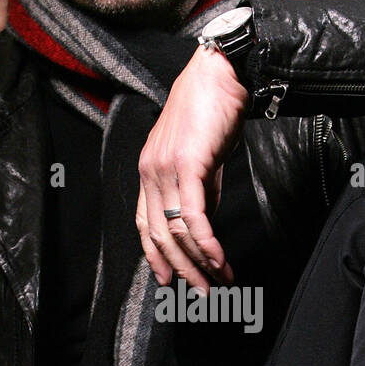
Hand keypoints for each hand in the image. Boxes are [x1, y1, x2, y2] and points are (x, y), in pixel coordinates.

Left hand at [136, 45, 248, 291]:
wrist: (221, 73)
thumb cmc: (213, 109)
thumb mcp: (200, 156)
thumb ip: (198, 188)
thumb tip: (203, 219)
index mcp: (148, 170)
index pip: (142, 223)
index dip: (154, 256)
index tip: (169, 280)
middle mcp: (150, 171)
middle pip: (157, 235)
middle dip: (180, 270)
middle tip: (202, 292)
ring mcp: (165, 168)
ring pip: (175, 231)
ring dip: (198, 263)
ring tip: (217, 282)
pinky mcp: (187, 164)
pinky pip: (193, 216)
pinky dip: (207, 244)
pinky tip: (219, 259)